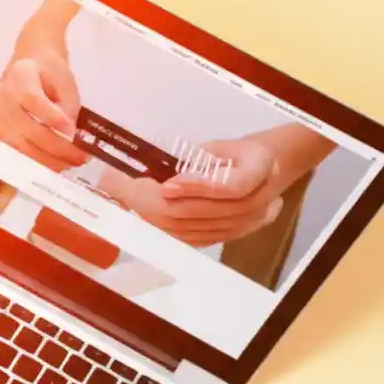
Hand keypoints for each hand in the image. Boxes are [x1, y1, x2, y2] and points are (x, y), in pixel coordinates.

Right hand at [0, 50, 89, 171]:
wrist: (28, 67)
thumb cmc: (49, 73)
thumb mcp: (65, 81)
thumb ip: (68, 105)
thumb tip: (69, 136)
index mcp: (20, 75)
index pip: (31, 98)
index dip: (51, 117)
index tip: (72, 132)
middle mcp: (2, 97)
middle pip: (26, 129)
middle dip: (56, 148)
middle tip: (81, 157)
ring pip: (21, 147)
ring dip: (48, 160)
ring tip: (71, 163)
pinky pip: (16, 154)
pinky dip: (38, 163)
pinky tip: (56, 164)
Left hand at [100, 138, 283, 246]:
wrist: (265, 174)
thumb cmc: (237, 154)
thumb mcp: (221, 145)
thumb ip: (194, 157)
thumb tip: (151, 164)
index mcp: (260, 170)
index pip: (229, 186)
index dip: (196, 187)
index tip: (166, 185)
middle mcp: (255, 204)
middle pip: (198, 212)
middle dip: (152, 200)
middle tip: (118, 185)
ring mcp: (242, 226)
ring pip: (188, 228)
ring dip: (150, 214)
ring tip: (122, 196)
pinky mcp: (226, 238)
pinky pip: (188, 238)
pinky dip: (161, 226)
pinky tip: (140, 213)